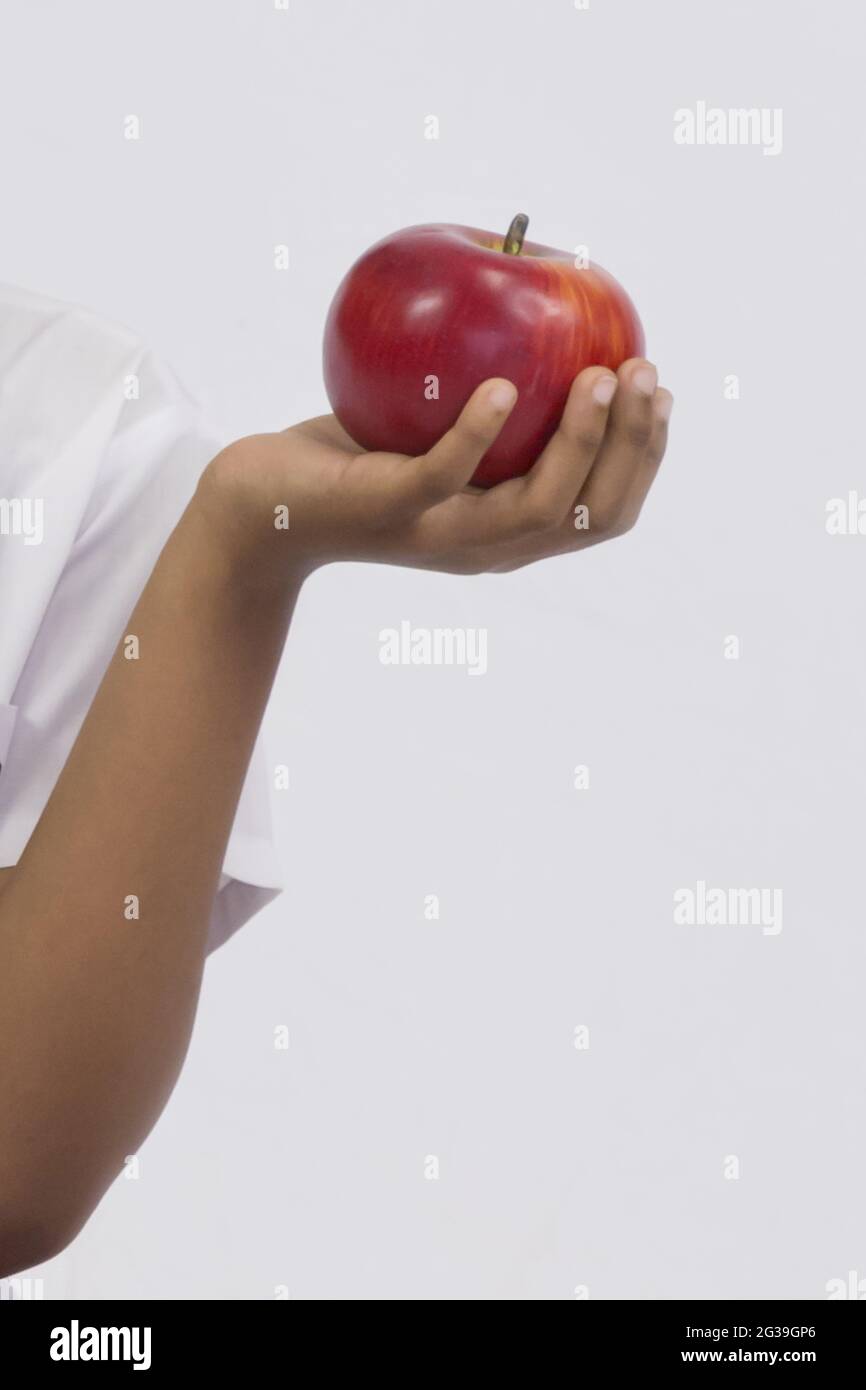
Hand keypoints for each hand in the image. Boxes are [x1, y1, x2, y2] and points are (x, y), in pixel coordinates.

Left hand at [199, 358, 671, 587]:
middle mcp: (487, 548)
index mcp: (510, 531)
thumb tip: (530, 301)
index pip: (605, 511)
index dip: (646, 456)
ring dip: (577, 441)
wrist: (262, 510)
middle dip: (633, 446)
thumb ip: (486, 396)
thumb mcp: (433, 428)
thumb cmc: (352, 459)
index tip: (660, 388)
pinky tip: (501, 388)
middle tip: (644, 372)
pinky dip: (477, 435)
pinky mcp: (387, 513)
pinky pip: (442, 478)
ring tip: (597, 376)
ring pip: (533, 507)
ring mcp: (439, 537)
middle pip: (589, 514)